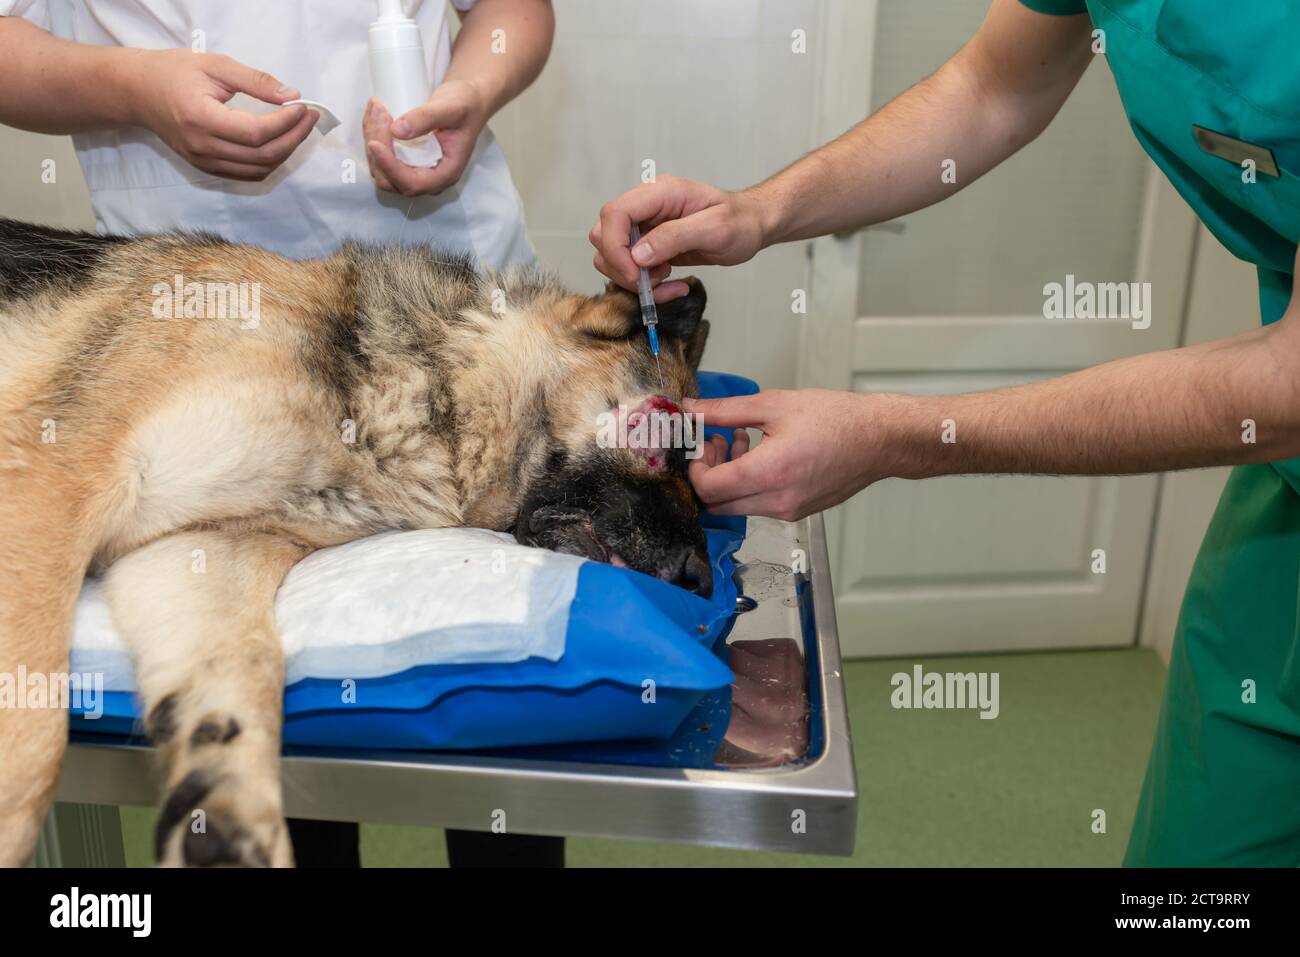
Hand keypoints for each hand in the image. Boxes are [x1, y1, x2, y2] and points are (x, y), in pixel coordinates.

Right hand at [130, 50, 316, 181]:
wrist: (139, 91)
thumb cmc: (174, 72)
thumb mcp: (215, 65)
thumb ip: (254, 80)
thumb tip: (290, 95)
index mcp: (201, 119)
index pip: (256, 132)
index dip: (286, 123)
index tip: (303, 107)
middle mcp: (202, 147)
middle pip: (262, 155)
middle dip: (293, 137)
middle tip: (309, 117)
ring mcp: (203, 162)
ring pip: (258, 169)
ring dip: (285, 152)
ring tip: (298, 128)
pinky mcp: (206, 167)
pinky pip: (247, 174)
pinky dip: (269, 162)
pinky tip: (279, 142)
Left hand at [364, 79, 487, 195]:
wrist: (467, 103)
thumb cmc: (466, 107)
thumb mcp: (452, 108)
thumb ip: (426, 118)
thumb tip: (396, 130)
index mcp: (445, 174)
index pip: (412, 184)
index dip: (389, 167)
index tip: (375, 143)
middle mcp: (428, 178)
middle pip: (390, 178)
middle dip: (378, 147)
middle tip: (379, 111)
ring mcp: (414, 171)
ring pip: (380, 168)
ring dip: (372, 138)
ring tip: (378, 106)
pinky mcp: (404, 160)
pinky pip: (380, 156)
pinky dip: (373, 135)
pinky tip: (375, 114)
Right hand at [589, 175, 767, 302]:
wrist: (751, 225)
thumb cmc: (740, 222)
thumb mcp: (715, 228)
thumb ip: (675, 237)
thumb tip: (638, 255)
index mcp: (659, 193)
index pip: (614, 213)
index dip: (615, 247)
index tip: (636, 273)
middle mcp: (646, 207)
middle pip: (604, 236)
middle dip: (623, 267)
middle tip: (654, 280)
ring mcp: (644, 226)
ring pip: (611, 256)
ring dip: (634, 278)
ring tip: (667, 280)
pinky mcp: (648, 245)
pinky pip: (629, 268)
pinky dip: (645, 284)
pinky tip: (671, 283)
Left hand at [686, 389, 894, 520]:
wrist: (881, 440)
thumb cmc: (837, 419)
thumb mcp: (774, 404)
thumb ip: (725, 410)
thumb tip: (691, 408)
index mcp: (769, 474)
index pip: (708, 488)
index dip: (694, 467)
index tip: (700, 442)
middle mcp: (777, 502)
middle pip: (717, 504)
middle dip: (707, 474)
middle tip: (714, 441)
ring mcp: (788, 511)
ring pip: (736, 506)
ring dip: (729, 477)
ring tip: (740, 440)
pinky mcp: (798, 512)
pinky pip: (759, 506)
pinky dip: (749, 484)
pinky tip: (762, 453)